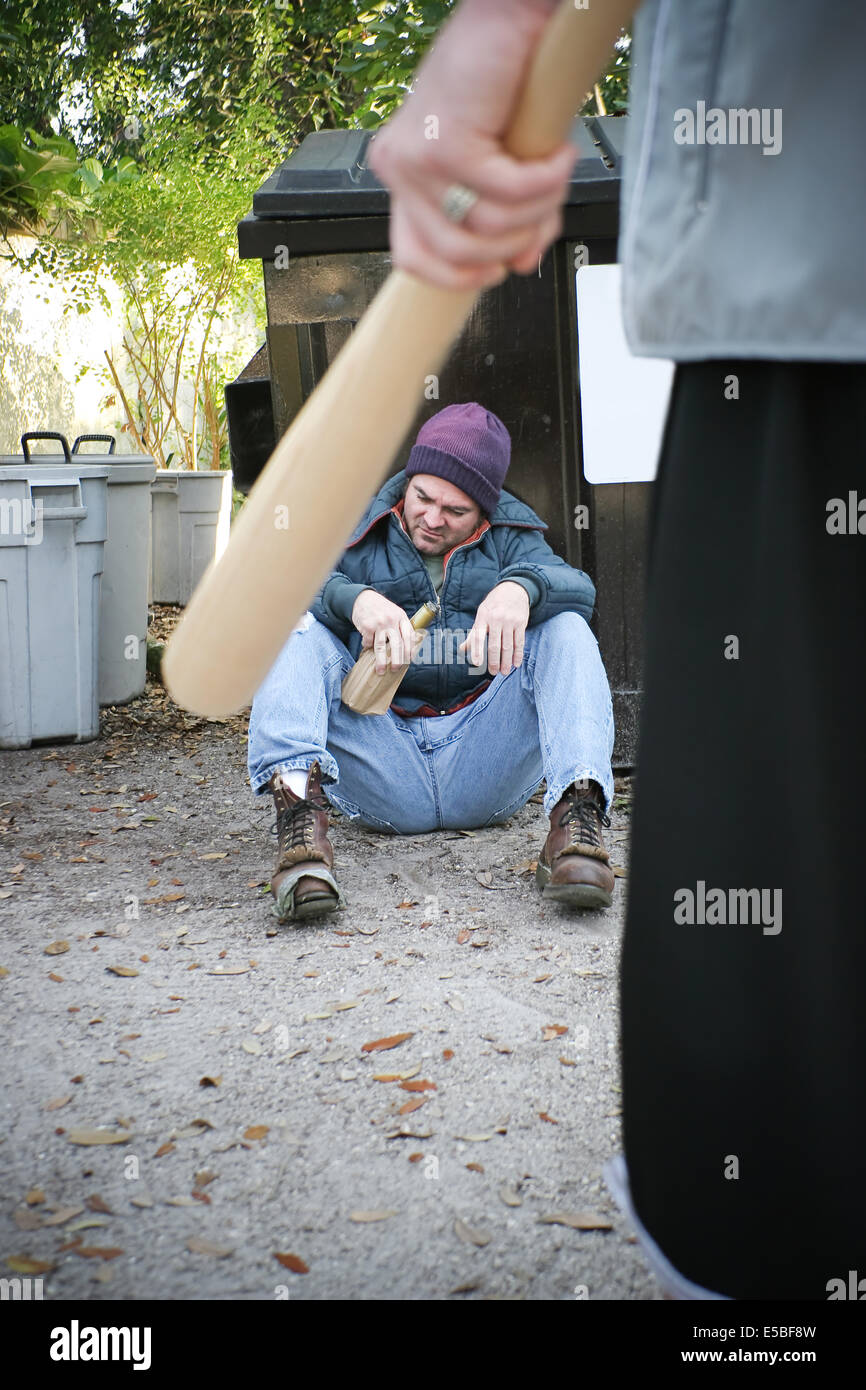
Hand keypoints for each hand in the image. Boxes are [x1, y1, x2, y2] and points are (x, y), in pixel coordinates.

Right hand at [351, 589, 418, 673]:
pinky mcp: (367, 626)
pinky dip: (368, 647)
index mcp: (401, 617)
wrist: (362, 598)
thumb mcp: (395, 613)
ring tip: (381, 670)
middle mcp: (391, 620)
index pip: (409, 636)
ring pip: (381, 647)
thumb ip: (401, 626)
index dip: (410, 650)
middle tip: (396, 669)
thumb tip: (407, 648)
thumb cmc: (380, 608)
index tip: (409, 660)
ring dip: (381, 661)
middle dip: (397, 659)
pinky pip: (368, 642)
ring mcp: (379, 623)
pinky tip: (368, 646)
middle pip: (397, 644)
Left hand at [366, 0, 574, 290]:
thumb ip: (508, 217)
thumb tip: (520, 263)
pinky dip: (547, 179)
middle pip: (458, 254)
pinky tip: (559, 153)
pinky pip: (509, 193)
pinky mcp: (446, 144)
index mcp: (405, 174)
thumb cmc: (507, 73)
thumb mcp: (504, 163)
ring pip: (488, 228)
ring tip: (555, 171)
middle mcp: (400, 168)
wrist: (514, 13)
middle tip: (546, 207)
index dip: (457, 276)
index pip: (411, 256)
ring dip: (538, 208)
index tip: (496, 269)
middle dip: (516, 240)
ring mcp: (418, 158)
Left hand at [458, 581, 529, 676]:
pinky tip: (516, 663)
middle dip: (494, 661)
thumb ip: (473, 633)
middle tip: (494, 673)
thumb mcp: (481, 614)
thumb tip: (462, 649)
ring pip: (508, 645)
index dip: (477, 651)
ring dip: (506, 661)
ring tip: (505, 671)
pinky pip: (519, 642)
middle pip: (495, 644)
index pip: (478, 636)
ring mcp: (509, 621)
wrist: (513, 590)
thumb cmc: (494, 605)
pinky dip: (518, 654)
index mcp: (483, 618)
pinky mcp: (521, 623)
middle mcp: (496, 619)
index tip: (477, 664)